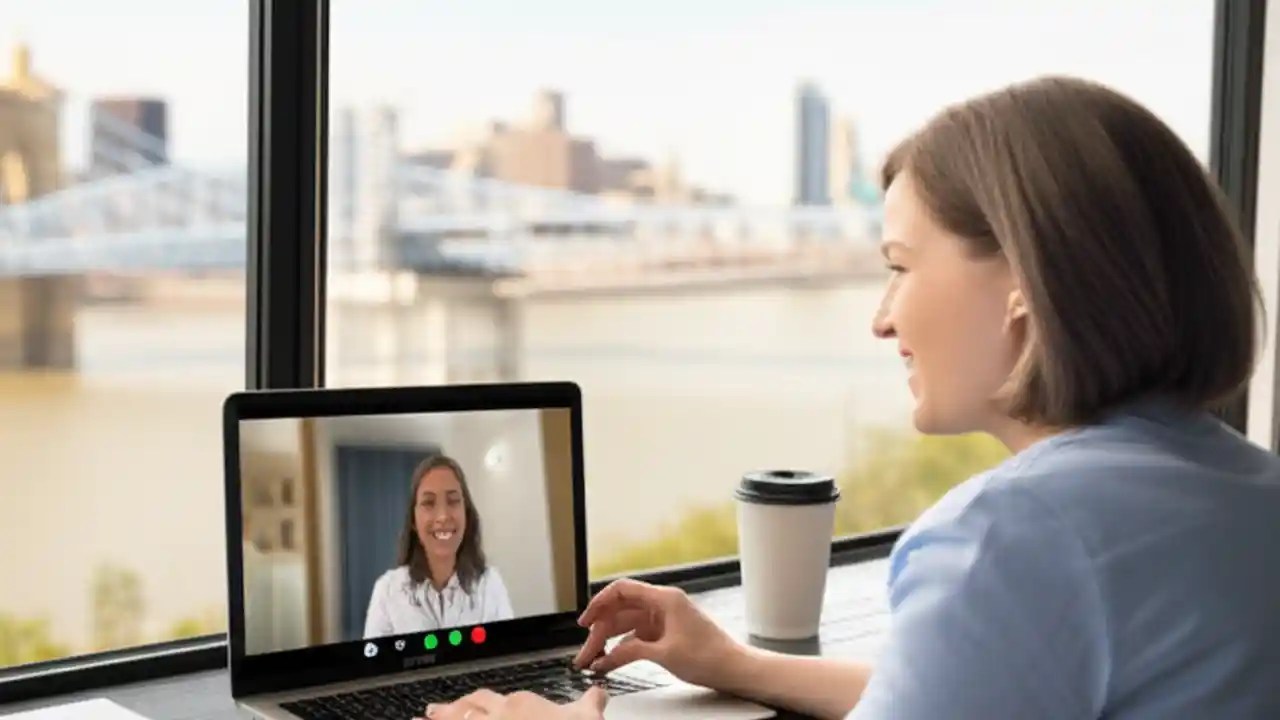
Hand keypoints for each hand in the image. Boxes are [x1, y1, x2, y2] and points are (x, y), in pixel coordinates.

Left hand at [421, 686, 606, 719]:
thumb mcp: (589, 718)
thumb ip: (591, 703)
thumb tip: (598, 693)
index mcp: (522, 705)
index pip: (491, 700)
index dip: (476, 703)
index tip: (469, 706)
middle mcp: (499, 717)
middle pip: (466, 711)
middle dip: (448, 711)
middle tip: (429, 711)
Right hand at [573, 578, 741, 689]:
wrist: (733, 668)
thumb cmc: (709, 655)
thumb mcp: (665, 654)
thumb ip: (631, 651)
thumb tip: (605, 658)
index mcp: (664, 599)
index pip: (622, 590)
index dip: (599, 603)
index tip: (584, 621)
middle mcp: (661, 605)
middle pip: (620, 611)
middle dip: (599, 632)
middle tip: (584, 654)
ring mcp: (662, 620)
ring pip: (626, 626)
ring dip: (608, 643)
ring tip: (592, 661)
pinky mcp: (664, 634)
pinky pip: (636, 638)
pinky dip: (622, 649)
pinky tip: (610, 662)